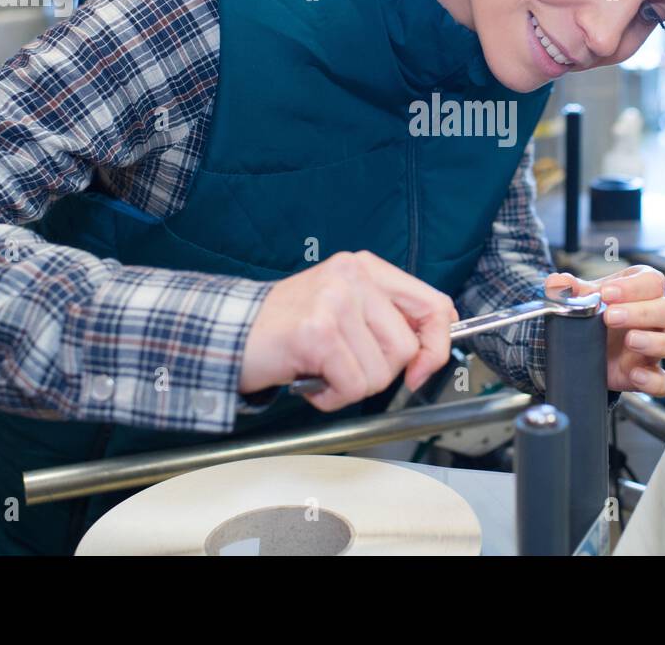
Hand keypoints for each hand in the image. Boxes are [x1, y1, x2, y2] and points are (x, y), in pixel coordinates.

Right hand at [240, 251, 456, 411]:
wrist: (227, 335)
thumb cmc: (287, 328)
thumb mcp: (344, 309)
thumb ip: (387, 321)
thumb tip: (431, 355)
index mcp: (366, 267)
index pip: (433, 305)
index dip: (436, 345)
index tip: (422, 370)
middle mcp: (352, 277)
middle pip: (407, 347)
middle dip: (380, 372)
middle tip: (345, 366)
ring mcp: (334, 302)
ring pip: (381, 372)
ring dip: (352, 386)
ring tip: (322, 370)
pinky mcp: (317, 332)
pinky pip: (353, 386)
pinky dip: (332, 398)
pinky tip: (310, 381)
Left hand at [544, 265, 664, 396]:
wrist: (584, 346)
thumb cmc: (593, 314)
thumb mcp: (580, 297)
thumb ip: (568, 289)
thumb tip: (558, 283)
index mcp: (642, 290)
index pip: (652, 281)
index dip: (633, 287)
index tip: (607, 293)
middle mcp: (655, 317)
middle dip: (641, 312)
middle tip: (611, 317)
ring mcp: (656, 346)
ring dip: (656, 342)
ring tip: (630, 341)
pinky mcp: (649, 373)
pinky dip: (655, 380)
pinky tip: (636, 375)